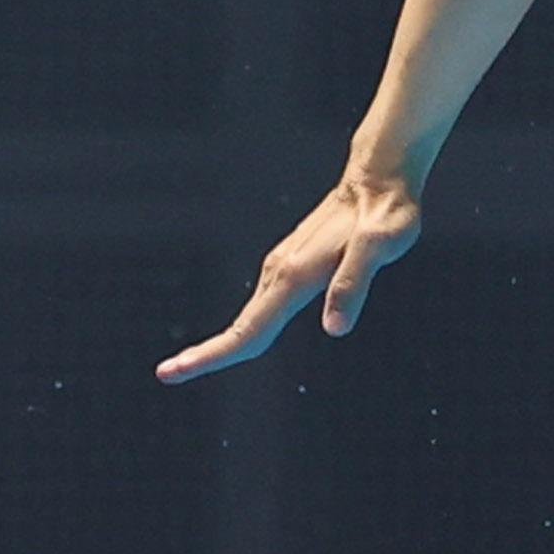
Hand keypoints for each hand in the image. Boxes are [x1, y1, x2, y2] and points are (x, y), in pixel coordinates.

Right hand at [158, 170, 423, 382]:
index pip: (250, 328)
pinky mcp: (291, 264)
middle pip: (240, 326)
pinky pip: (262, 305)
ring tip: (192, 364)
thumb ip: (354, 283)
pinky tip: (240, 340)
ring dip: (222, 343)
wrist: (377, 178)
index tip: (174, 370)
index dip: (214, 355)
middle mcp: (281, 271)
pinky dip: (244, 328)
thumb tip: (335, 329)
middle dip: (204, 354)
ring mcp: (283, 266)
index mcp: (295, 275)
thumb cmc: (385, 213)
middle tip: (167, 374)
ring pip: (250, 316)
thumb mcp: (380, 247)